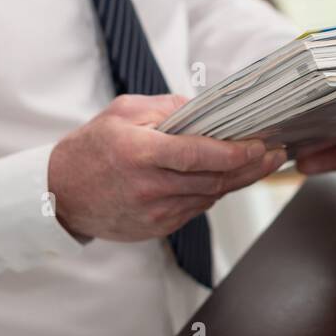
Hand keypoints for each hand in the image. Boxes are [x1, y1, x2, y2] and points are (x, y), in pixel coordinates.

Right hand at [47, 94, 286, 242]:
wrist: (60, 193)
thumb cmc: (93, 146)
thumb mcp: (124, 111)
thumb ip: (168, 107)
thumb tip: (207, 109)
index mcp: (141, 153)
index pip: (199, 155)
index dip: (235, 152)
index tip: (260, 144)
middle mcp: (149, 187)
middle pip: (214, 179)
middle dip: (250, 166)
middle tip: (275, 153)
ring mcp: (153, 213)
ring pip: (209, 197)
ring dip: (236, 181)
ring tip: (258, 163)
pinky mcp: (156, 228)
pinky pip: (195, 210)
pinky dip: (212, 193)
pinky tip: (223, 179)